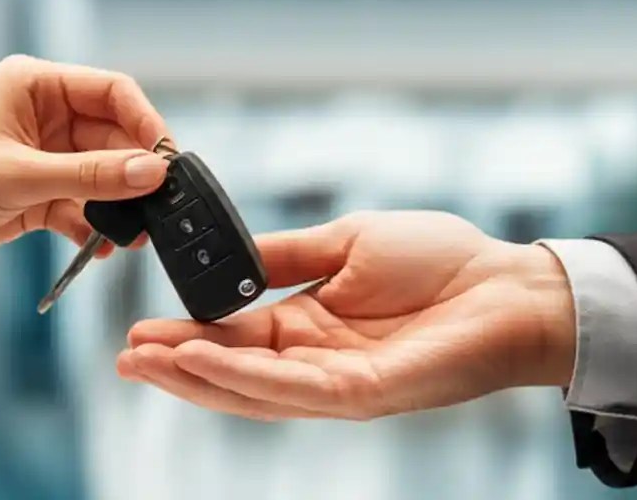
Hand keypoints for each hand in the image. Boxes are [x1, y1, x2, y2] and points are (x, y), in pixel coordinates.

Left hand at [0, 53, 170, 270]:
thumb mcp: (20, 177)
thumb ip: (92, 176)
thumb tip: (154, 171)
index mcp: (35, 85)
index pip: (112, 91)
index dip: (146, 122)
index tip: (168, 160)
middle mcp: (42, 116)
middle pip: (112, 137)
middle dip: (135, 173)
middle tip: (160, 208)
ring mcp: (39, 156)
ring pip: (100, 176)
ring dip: (117, 205)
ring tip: (134, 236)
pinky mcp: (32, 194)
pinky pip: (80, 206)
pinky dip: (92, 226)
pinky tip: (102, 247)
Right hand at [118, 211, 574, 420]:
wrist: (512, 282)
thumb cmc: (443, 261)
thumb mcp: (346, 243)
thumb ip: (289, 257)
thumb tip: (235, 258)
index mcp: (312, 324)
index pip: (237, 340)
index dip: (189, 337)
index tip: (141, 328)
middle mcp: (319, 361)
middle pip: (235, 373)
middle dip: (178, 366)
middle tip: (124, 357)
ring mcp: (341, 383)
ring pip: (254, 390)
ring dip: (197, 379)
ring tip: (145, 364)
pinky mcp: (367, 393)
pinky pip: (294, 389)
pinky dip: (244, 378)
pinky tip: (204, 363)